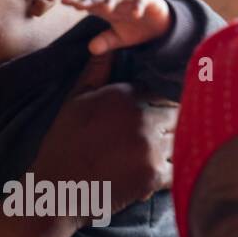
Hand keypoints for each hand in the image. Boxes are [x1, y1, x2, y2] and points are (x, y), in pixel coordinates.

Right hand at [0, 61, 176, 236]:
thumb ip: (96, 72)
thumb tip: (105, 46)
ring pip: (180, 140)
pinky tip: (147, 177)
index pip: (161, 93)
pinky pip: (178, 169)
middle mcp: (141, 118)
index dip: (159, 106)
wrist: (57, 190)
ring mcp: (150, 147)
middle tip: (151, 142)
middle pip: (177, 114)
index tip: (150, 120)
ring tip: (147, 159)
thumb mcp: (75, 101)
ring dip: (170, 149)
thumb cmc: (64, 144)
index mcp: (125, 96)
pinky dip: (169, 174)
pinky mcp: (154, 176)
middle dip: (169, 126)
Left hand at [63, 0, 171, 55]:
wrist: (160, 26)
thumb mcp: (119, 38)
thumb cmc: (135, 28)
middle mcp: (118, 0)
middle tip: (81, 5)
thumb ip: (105, 41)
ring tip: (107, 7)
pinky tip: (135, 14)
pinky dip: (138, 5)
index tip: (64, 2)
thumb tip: (91, 48)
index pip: (90, 4)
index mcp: (107, 8)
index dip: (78, 2)